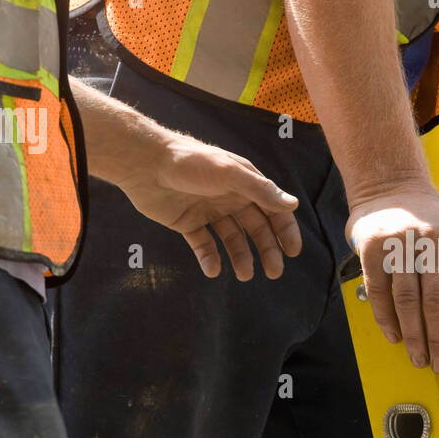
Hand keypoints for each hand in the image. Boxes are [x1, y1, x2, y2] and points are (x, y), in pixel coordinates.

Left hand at [114, 137, 302, 279]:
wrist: (145, 164)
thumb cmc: (190, 162)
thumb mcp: (230, 174)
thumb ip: (261, 191)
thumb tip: (293, 205)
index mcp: (244, 183)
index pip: (273, 209)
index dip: (285, 230)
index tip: (292, 251)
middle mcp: (230, 197)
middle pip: (256, 228)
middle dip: (267, 250)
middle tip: (274, 273)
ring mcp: (209, 211)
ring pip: (232, 239)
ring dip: (241, 257)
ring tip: (244, 275)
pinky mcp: (188, 223)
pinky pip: (204, 245)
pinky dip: (209, 258)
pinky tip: (212, 270)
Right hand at [348, 188, 438, 374]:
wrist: (392, 187)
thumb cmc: (438, 224)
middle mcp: (432, 236)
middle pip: (437, 300)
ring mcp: (399, 240)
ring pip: (407, 300)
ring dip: (413, 335)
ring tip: (418, 358)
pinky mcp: (371, 246)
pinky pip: (379, 291)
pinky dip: (386, 318)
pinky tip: (394, 336)